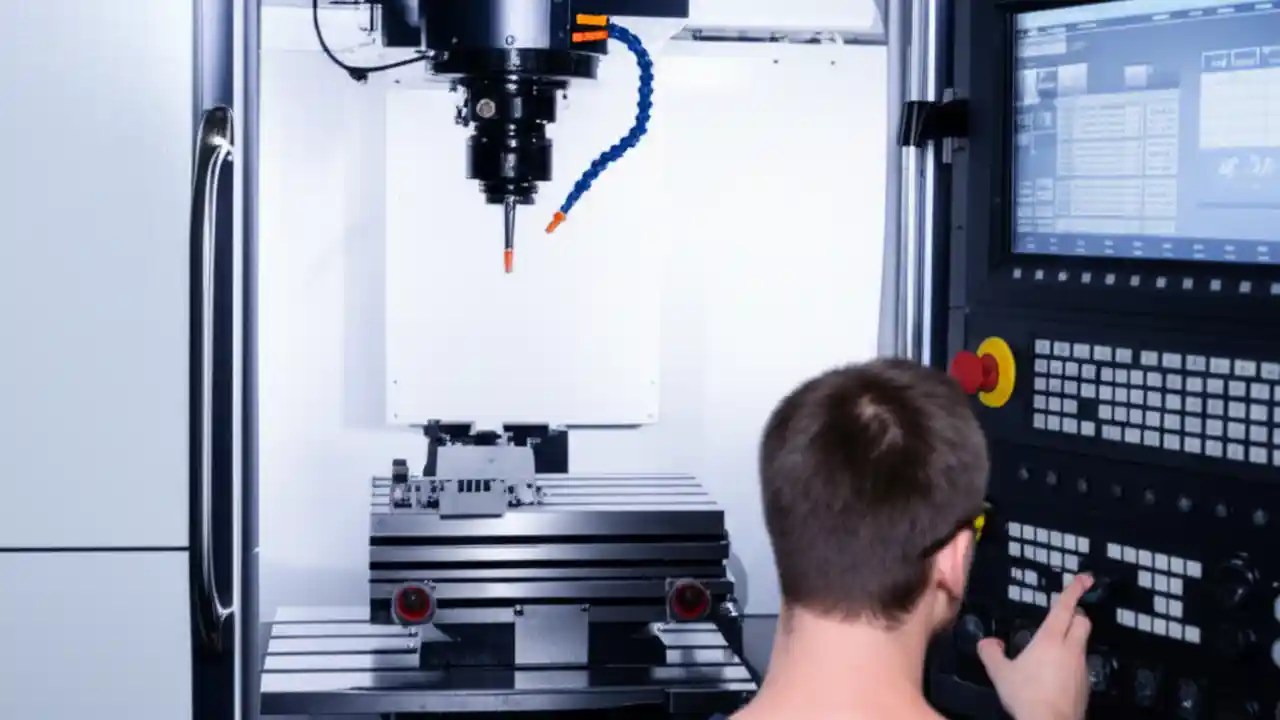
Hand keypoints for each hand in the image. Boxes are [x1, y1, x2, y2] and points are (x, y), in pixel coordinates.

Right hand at [977, 573, 1093, 719]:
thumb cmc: (1025, 694)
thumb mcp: (1000, 673)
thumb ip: (991, 653)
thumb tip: (988, 641)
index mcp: (1050, 638)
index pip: (1066, 608)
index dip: (1075, 590)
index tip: (1085, 578)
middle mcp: (1070, 648)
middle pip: (1083, 622)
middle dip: (1077, 615)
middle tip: (1064, 616)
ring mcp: (1081, 667)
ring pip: (1082, 644)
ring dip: (1072, 640)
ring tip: (1052, 651)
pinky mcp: (1086, 685)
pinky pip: (1081, 665)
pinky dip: (1071, 663)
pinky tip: (1056, 676)